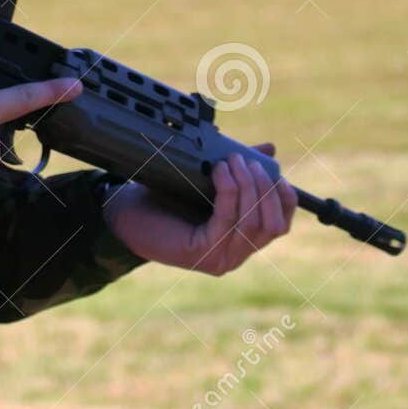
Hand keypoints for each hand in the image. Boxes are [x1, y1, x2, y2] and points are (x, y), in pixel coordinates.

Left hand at [102, 145, 295, 273]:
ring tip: (232, 162)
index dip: (285, 197)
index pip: (281, 224)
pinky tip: (220, 172)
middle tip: (245, 160)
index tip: (274, 171)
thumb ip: (238, 170)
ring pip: (254, 223)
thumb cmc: (162, 197)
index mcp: (241, 239)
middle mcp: (236, 254)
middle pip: (272, 224)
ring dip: (248, 186)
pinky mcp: (203, 255)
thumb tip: (270, 149)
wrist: (122, 214)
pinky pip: (227, 221)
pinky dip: (228, 192)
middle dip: (264, 187)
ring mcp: (221, 258)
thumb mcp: (206, 181)